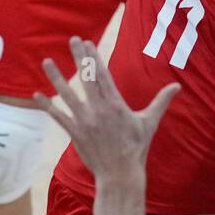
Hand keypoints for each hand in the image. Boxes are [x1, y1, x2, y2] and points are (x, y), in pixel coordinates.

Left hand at [34, 37, 178, 176]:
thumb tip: (177, 86)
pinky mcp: (75, 133)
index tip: (88, 43)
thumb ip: (161, 101)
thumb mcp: (149, 122)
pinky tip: (36, 94)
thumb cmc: (136, 147)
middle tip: (72, 39)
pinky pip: (58, 116)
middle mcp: (98, 109)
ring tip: (46, 61)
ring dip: (56, 77)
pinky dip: (47, 105)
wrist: (120, 174)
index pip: (103, 74)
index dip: (94, 57)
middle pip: (86, 77)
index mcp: (115, 104)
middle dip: (79, 57)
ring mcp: (85, 120)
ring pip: (67, 94)